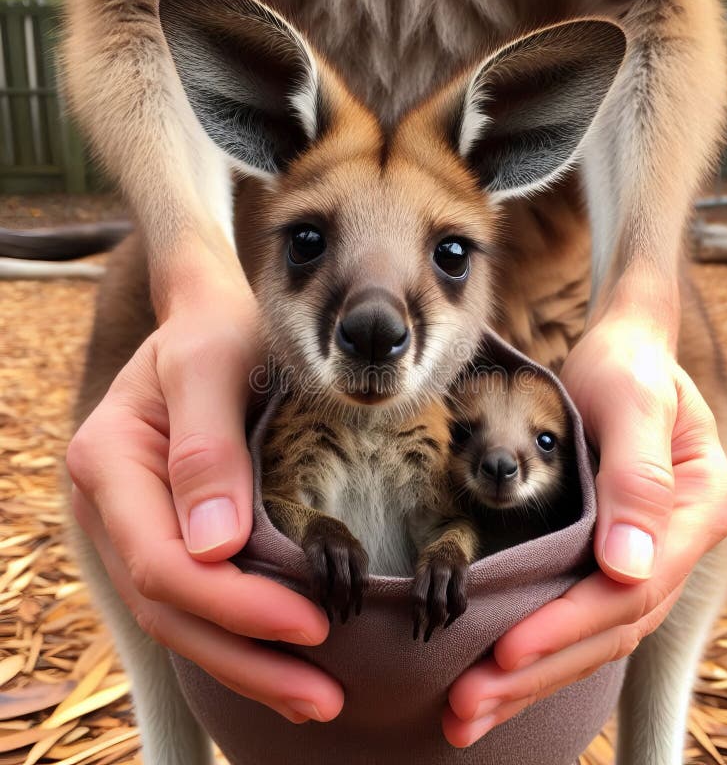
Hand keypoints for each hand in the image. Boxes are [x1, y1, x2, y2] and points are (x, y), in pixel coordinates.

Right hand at [67, 286, 343, 723]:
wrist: (209, 321)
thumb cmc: (216, 331)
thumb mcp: (213, 366)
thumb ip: (208, 449)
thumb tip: (214, 549)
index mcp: (110, 462)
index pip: (164, 562)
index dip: (235, 604)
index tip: (310, 623)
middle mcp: (112, 505)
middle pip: (170, 608)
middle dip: (248, 658)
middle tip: (324, 698)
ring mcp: (135, 524)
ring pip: (181, 618)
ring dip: (248, 664)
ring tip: (317, 698)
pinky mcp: (168, 532)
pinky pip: (196, 599)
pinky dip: (241, 636)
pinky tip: (286, 660)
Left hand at [443, 313, 726, 746]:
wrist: (621, 351)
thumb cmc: (626, 365)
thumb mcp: (632, 401)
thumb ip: (637, 477)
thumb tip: (626, 568)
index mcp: (697, 508)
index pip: (631, 589)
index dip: (567, 623)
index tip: (506, 650)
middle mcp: (674, 543)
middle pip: (610, 627)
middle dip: (538, 669)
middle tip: (468, 707)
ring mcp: (646, 554)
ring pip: (594, 634)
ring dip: (532, 676)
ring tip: (469, 712)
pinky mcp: (610, 555)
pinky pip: (580, 614)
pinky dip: (539, 648)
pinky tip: (496, 675)